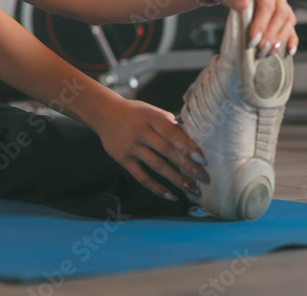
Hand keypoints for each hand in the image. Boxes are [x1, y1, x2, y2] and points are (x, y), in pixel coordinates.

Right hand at [95, 96, 209, 201]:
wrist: (103, 112)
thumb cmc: (133, 112)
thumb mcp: (150, 110)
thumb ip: (168, 122)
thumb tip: (189, 139)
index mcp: (150, 117)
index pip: (172, 133)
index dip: (188, 146)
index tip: (203, 160)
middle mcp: (140, 131)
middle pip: (167, 151)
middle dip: (188, 167)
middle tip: (203, 179)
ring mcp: (130, 146)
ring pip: (157, 166)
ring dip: (176, 180)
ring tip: (192, 190)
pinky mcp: (122, 158)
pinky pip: (141, 177)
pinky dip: (157, 188)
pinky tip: (171, 196)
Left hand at [198, 0, 298, 57]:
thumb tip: (243, 6)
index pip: (267, 4)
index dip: (261, 24)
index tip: (253, 39)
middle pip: (280, 13)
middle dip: (271, 34)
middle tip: (260, 50)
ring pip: (287, 19)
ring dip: (280, 38)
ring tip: (269, 52)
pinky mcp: (280, 7)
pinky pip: (288, 22)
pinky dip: (289, 36)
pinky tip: (288, 50)